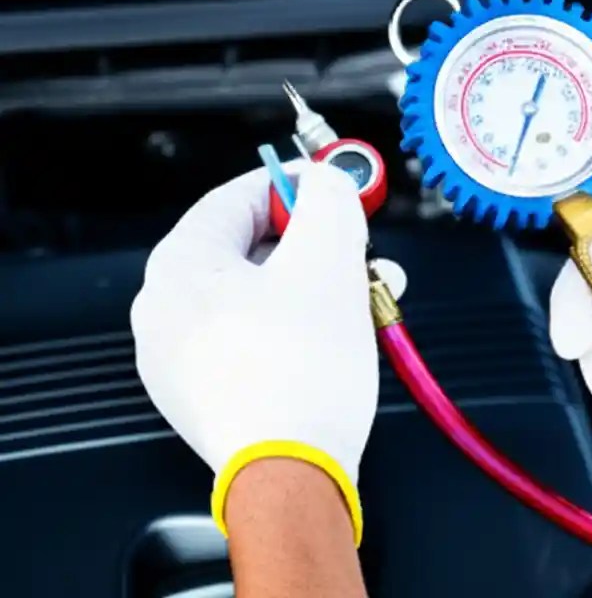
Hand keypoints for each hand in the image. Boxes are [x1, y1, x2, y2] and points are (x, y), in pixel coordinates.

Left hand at [131, 162, 379, 541]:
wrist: (291, 473)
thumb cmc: (300, 378)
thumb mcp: (329, 259)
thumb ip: (331, 199)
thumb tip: (330, 181)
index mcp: (180, 265)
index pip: (241, 195)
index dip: (301, 186)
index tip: (339, 189)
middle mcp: (164, 309)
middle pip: (252, 249)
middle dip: (319, 249)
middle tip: (361, 255)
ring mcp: (178, 357)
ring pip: (258, 298)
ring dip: (316, 292)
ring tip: (362, 304)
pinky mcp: (204, 394)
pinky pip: (253, 340)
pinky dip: (296, 332)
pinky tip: (334, 344)